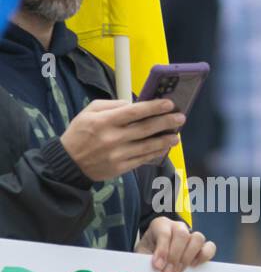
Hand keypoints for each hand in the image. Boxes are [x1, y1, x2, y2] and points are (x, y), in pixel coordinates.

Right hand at [60, 98, 186, 182]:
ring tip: (177, 135)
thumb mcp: (88, 112)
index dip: (153, 107)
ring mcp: (118, 154)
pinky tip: (164, 147)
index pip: (134, 112)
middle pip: (145, 129)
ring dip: (165, 140)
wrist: (69, 162)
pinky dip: (155, 153)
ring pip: (148, 146)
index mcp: (104, 121)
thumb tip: (133, 104)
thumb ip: (111, 105)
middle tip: (180, 118)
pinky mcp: (121, 167)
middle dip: (166, 122)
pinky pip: (143, 159)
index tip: (169, 104)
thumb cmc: (80, 133)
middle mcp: (112, 138)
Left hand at [135, 217, 215, 271]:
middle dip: (175, 256)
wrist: (156, 256)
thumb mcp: (142, 253)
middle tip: (168, 271)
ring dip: (188, 257)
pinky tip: (193, 266)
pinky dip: (203, 257)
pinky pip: (210, 247)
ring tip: (178, 270)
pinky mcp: (203, 246)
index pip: (164, 233)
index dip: (162, 250)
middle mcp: (178, 227)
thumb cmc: (149, 253)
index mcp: (161, 225)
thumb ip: (145, 257)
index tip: (158, 265)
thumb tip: (156, 266)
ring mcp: (192, 235)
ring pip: (197, 239)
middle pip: (182, 235)